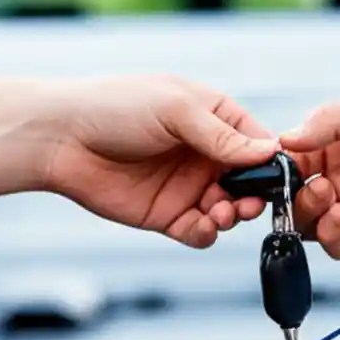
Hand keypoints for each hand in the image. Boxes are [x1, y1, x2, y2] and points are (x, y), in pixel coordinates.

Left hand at [44, 76, 277, 247]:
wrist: (60, 138)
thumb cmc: (115, 107)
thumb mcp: (176, 110)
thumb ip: (222, 135)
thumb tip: (268, 152)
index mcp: (213, 119)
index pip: (258, 143)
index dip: (271, 162)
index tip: (278, 178)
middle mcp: (205, 154)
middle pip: (250, 182)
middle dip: (256, 195)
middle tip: (248, 203)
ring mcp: (188, 186)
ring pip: (229, 210)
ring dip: (233, 215)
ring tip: (221, 213)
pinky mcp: (168, 214)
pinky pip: (200, 231)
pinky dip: (207, 233)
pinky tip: (201, 226)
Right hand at [280, 91, 339, 258]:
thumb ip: (330, 121)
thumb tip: (286, 139)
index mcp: (336, 145)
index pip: (292, 160)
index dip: (276, 165)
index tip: (268, 165)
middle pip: (295, 197)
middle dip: (288, 194)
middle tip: (302, 184)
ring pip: (310, 224)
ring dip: (307, 213)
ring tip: (325, 195)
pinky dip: (329, 236)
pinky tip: (337, 215)